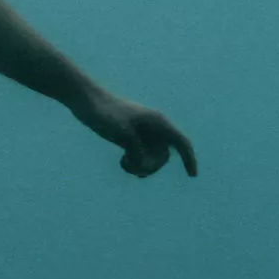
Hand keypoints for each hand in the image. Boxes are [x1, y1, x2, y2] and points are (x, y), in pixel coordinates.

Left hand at [78, 92, 197, 178]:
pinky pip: (141, 158)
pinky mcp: (132, 139)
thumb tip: (143, 164)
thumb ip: (136, 150)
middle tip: (131, 165)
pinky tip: (122, 162)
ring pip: (151, 160)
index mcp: (158, 122)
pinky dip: (134, 164)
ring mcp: (144, 134)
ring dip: (140, 167)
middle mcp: (154, 128)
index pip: (181, 143)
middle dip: (150, 166)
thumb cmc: (105, 113)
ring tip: (124, 164)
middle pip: (163, 157)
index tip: (191, 176)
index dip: (188, 159)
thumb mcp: (122, 134)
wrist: (87, 102)